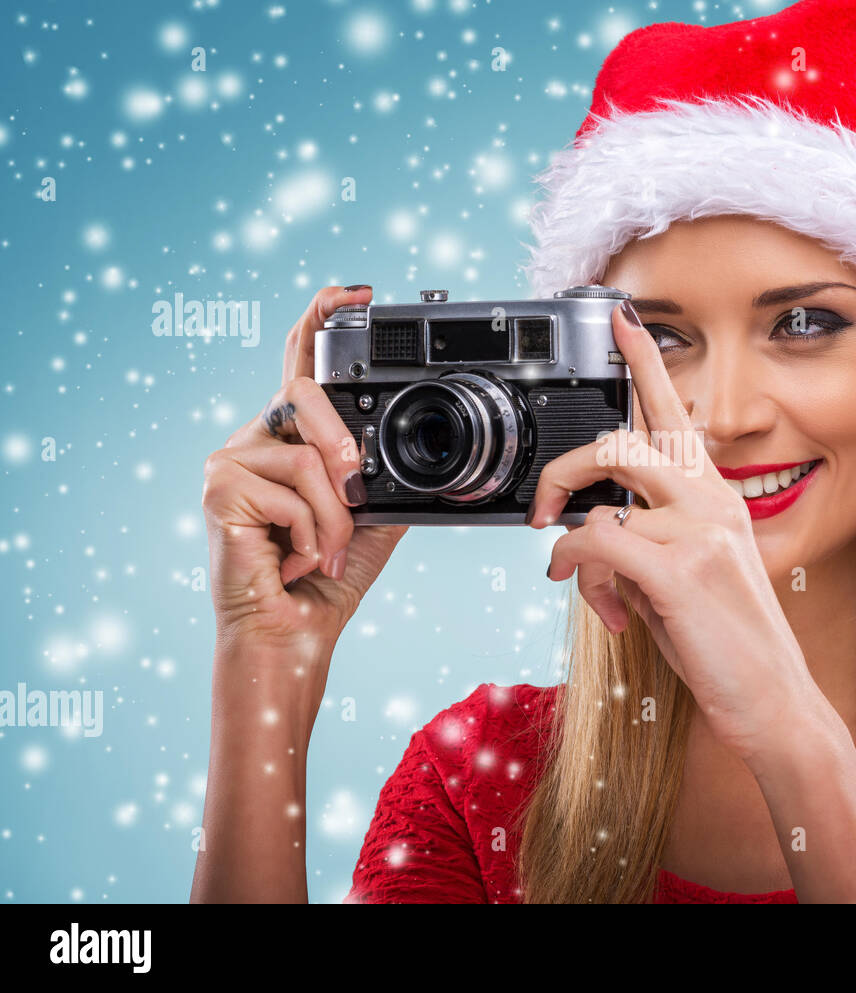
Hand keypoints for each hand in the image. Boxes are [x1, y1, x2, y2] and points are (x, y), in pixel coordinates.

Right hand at [201, 285, 407, 652]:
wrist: (293, 634)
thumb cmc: (326, 580)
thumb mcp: (373, 519)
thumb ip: (383, 476)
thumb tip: (421, 451)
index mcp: (291, 439)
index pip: (300, 363)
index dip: (322, 317)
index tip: (357, 291)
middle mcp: (257, 438)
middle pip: (306, 393)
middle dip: (344, 447)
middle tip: (355, 495)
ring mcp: (230, 458)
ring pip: (310, 457)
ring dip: (335, 517)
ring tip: (324, 553)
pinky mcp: (217, 486)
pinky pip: (292, 490)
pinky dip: (312, 534)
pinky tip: (294, 559)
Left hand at [528, 301, 822, 764]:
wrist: (771, 699)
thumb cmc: (726, 642)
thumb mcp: (686, 576)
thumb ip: (647, 537)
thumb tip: (590, 534)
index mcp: (717, 495)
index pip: (676, 412)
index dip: (645, 360)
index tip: (621, 316)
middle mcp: (713, 500)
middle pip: (623, 438)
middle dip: (565, 466)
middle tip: (544, 506)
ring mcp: (700, 531)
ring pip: (603, 492)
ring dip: (568, 534)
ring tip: (569, 570)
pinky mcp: (681, 569)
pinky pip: (598, 541)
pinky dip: (578, 570)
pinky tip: (599, 604)